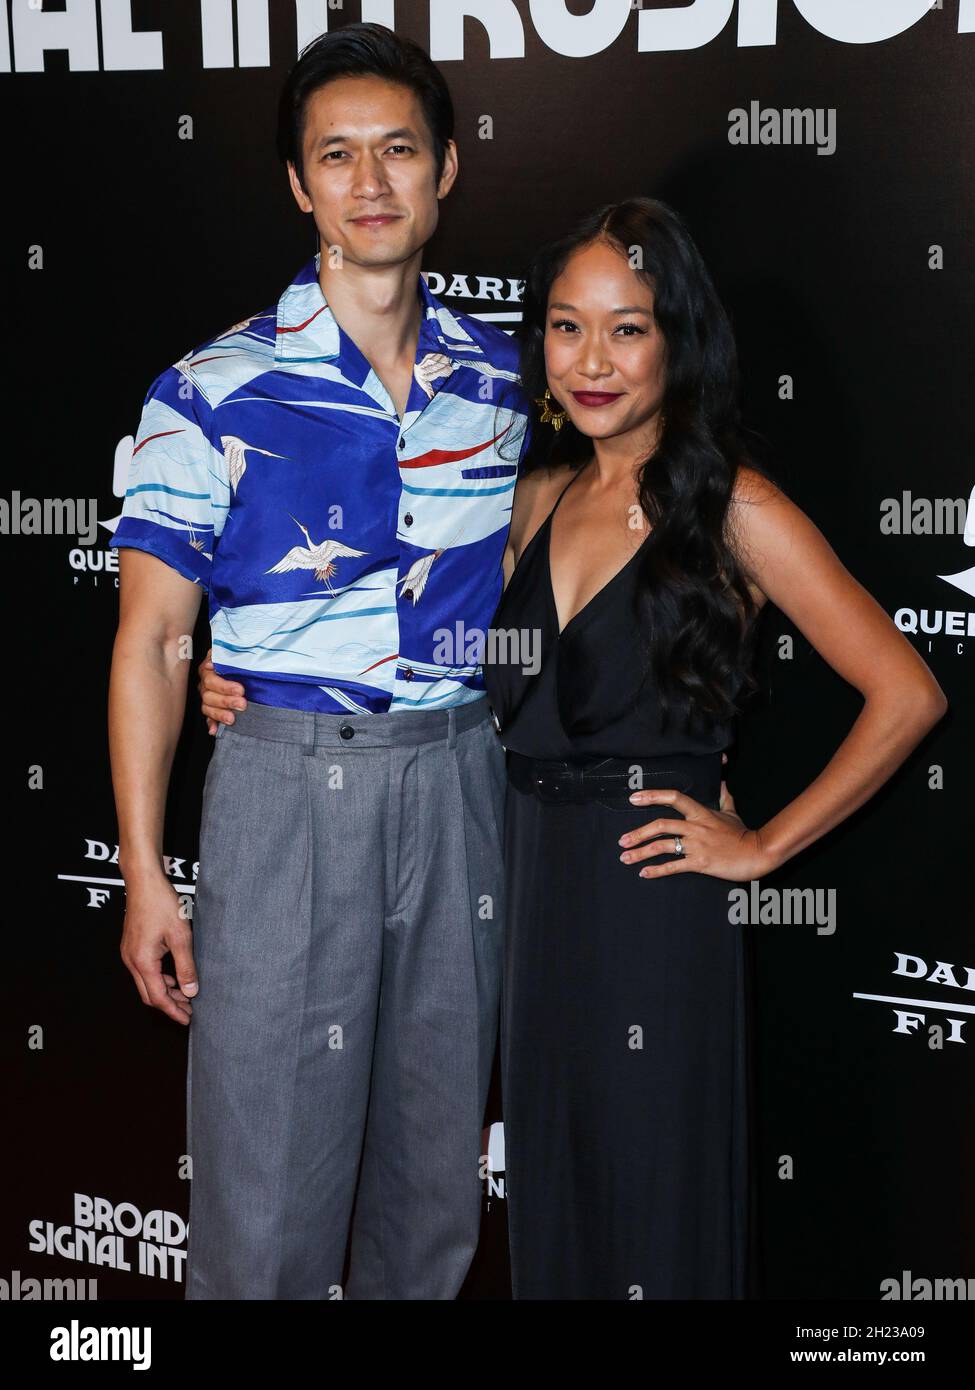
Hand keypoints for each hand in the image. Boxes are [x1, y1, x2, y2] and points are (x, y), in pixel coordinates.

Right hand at [119, 871, 198, 1024]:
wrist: (143, 881)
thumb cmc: (162, 903)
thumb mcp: (181, 936)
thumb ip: (185, 966)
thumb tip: (191, 991)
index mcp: (142, 961)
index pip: (158, 997)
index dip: (173, 1011)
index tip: (187, 1019)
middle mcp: (131, 960)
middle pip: (149, 994)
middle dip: (169, 1005)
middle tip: (189, 1010)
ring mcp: (129, 953)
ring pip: (145, 983)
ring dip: (165, 991)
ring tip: (186, 994)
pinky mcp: (131, 946)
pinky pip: (143, 971)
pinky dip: (159, 978)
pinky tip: (174, 976)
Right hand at [198, 646, 245, 734]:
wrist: (242, 661)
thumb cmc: (237, 656)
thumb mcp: (233, 651)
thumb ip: (226, 654)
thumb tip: (213, 661)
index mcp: (207, 669)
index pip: (211, 679)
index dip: (225, 686)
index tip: (241, 690)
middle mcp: (205, 683)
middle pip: (209, 695)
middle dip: (226, 701)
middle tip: (242, 704)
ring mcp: (207, 696)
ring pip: (207, 707)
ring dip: (219, 714)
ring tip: (232, 719)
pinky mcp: (212, 708)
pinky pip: (208, 717)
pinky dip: (212, 724)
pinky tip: (214, 730)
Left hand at [618, 756, 773, 881]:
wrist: (757, 853)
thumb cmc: (743, 834)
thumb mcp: (732, 812)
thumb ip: (724, 797)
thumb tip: (722, 782)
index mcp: (701, 813)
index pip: (674, 797)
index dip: (652, 796)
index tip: (634, 798)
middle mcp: (695, 827)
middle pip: (660, 825)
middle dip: (637, 833)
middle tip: (622, 841)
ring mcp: (697, 845)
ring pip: (662, 846)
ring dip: (641, 853)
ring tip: (626, 858)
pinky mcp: (700, 863)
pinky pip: (673, 866)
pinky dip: (657, 871)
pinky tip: (644, 873)